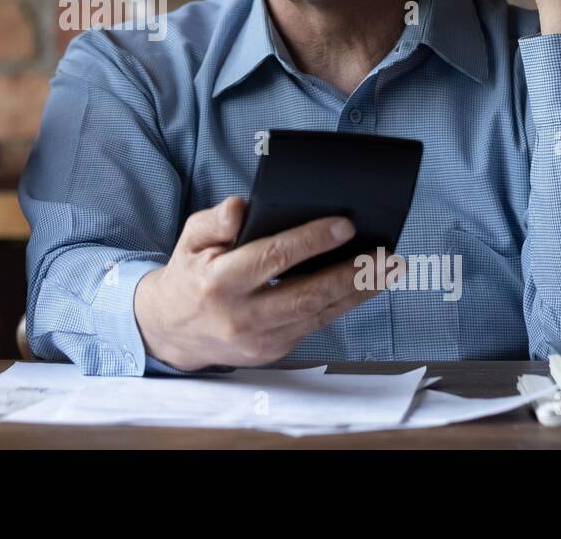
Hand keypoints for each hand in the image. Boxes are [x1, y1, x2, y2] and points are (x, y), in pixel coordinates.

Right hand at [132, 196, 393, 370]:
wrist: (171, 329)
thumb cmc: (189, 274)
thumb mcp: (190, 238)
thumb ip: (215, 220)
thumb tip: (243, 207)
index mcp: (218, 281)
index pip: (272, 257)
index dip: (311, 241)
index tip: (344, 225)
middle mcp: (241, 316)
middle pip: (306, 294)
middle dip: (350, 274)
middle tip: (384, 254)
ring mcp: (259, 340)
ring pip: (318, 315)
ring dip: (358, 292)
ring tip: (388, 269)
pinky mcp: (272, 352)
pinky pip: (313, 325)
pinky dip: (341, 304)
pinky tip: (361, 286)